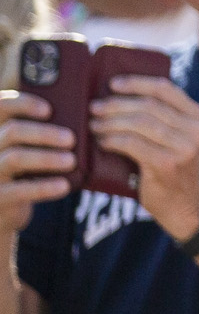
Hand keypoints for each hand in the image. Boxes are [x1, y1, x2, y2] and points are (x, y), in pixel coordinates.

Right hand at [0, 93, 75, 233]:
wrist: (6, 210)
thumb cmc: (23, 172)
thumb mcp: (26, 149)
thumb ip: (38, 133)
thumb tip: (77, 117)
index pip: (1, 106)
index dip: (24, 103)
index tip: (49, 109)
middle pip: (12, 131)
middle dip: (45, 133)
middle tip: (71, 139)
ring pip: (15, 158)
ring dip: (47, 158)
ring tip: (71, 161)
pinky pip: (18, 190)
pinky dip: (43, 187)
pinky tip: (64, 186)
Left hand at [88, 75, 198, 241]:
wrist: (185, 205)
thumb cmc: (173, 168)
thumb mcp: (178, 138)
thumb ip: (164, 118)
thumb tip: (120, 95)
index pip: (165, 89)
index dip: (136, 83)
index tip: (112, 84)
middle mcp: (196, 130)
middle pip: (148, 106)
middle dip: (116, 104)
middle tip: (95, 108)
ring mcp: (184, 148)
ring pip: (139, 123)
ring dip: (111, 122)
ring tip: (95, 125)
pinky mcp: (167, 164)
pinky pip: (132, 143)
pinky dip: (112, 140)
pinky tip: (102, 142)